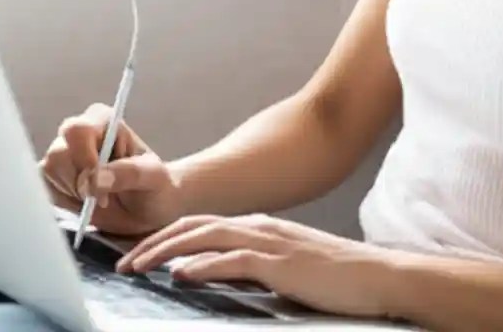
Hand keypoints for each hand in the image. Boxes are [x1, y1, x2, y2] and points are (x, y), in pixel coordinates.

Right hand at [38, 103, 183, 236]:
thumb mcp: (153, 178)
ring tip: (98, 198)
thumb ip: (127, 173)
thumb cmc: (155, 187)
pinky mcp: (52, 175)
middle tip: (103, 198)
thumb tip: (94, 179)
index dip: (85, 161)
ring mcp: (62, 152)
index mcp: (102, 120)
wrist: (148, 209)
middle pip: (58, 153)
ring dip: (73, 194)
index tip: (102, 188)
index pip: (77, 131)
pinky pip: (44, 187)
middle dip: (79, 183)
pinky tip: (84, 203)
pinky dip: (64, 201)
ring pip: (49, 171)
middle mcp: (78, 131)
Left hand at [116, 214, 408, 318]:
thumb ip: (247, 266)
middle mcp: (257, 226)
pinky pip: (232, 260)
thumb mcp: (282, 266)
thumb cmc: (334, 277)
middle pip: (191, 227)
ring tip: (137, 266)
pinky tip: (180, 273)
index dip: (164, 237)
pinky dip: (202, 265)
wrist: (379, 276)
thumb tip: (205, 273)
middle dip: (152, 242)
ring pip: (203, 238)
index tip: (138, 253)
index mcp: (256, 226)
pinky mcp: (280, 262)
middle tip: (124, 261)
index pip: (198, 225)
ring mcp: (268, 241)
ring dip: (164, 252)